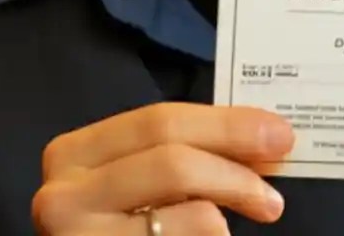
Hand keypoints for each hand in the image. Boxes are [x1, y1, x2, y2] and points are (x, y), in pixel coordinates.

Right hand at [32, 103, 293, 234]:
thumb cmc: (122, 228)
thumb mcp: (143, 184)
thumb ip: (188, 155)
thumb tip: (266, 139)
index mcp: (76, 152)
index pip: (159, 120)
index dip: (225, 124)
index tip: (279, 134)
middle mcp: (63, 192)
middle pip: (171, 158)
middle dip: (237, 167)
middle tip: (277, 188)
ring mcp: (75, 233)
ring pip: (186, 207)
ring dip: (234, 203)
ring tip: (261, 211)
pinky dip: (214, 234)